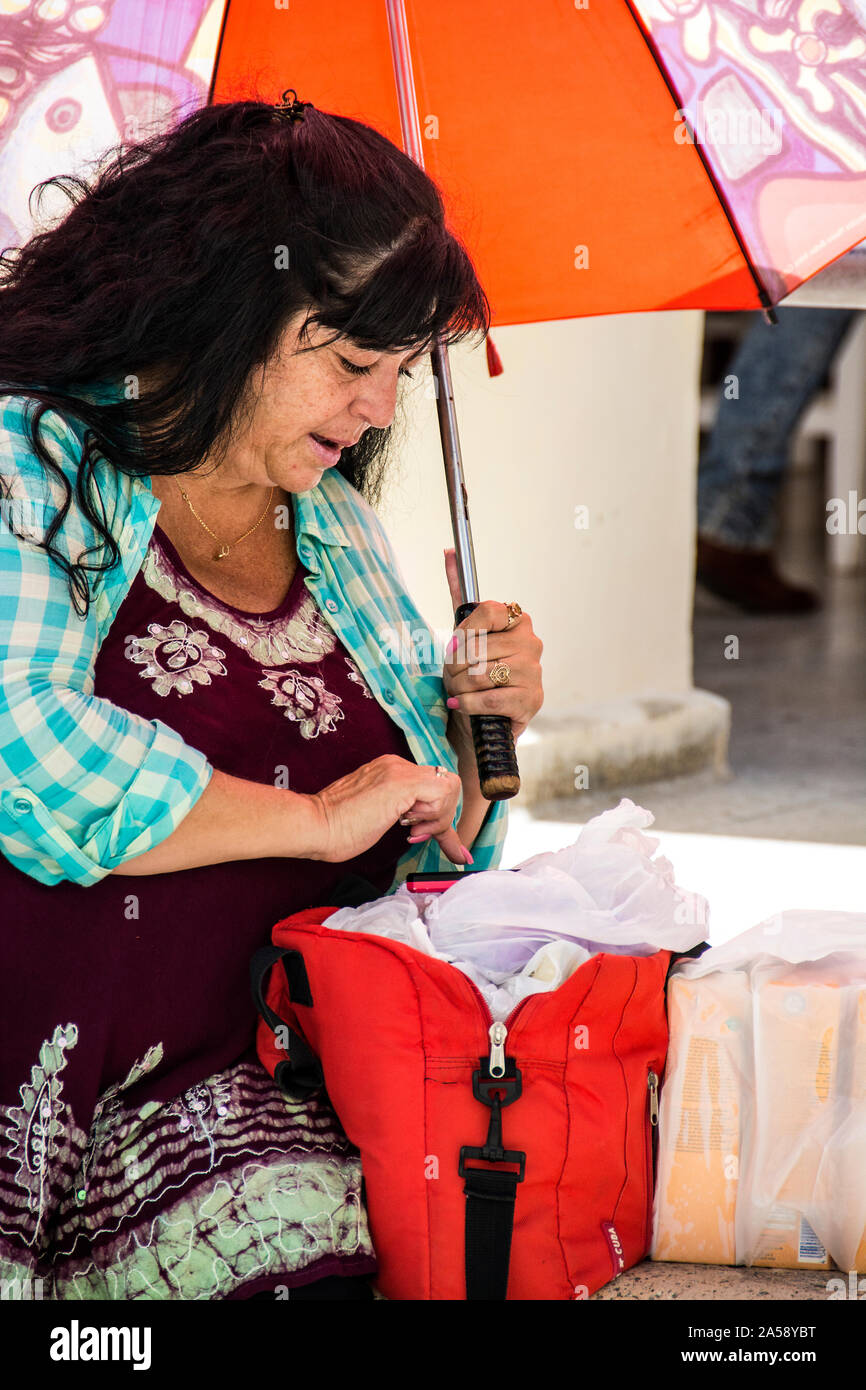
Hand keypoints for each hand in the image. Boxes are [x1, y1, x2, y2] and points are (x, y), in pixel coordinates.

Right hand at [308, 753, 468, 865]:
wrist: (315, 825)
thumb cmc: (337, 827)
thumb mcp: (380, 816)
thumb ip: (402, 813)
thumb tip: (424, 830)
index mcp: (390, 769)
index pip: (433, 784)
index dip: (438, 812)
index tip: (425, 834)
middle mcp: (397, 764)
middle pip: (447, 783)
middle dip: (442, 815)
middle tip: (415, 832)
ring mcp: (399, 771)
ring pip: (449, 786)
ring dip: (438, 816)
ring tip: (410, 829)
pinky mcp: (401, 783)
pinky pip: (442, 792)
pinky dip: (435, 815)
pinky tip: (410, 825)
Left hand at [442, 548, 543, 740]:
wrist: (478, 717)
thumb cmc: (470, 674)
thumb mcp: (463, 632)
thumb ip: (459, 593)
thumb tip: (449, 551)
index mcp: (518, 620)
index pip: (487, 611)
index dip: (463, 633)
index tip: (456, 647)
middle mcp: (532, 642)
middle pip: (478, 647)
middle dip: (455, 667)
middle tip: (455, 677)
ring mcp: (535, 672)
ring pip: (481, 674)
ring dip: (460, 687)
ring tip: (461, 692)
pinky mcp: (532, 700)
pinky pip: (490, 699)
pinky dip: (469, 705)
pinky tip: (464, 706)